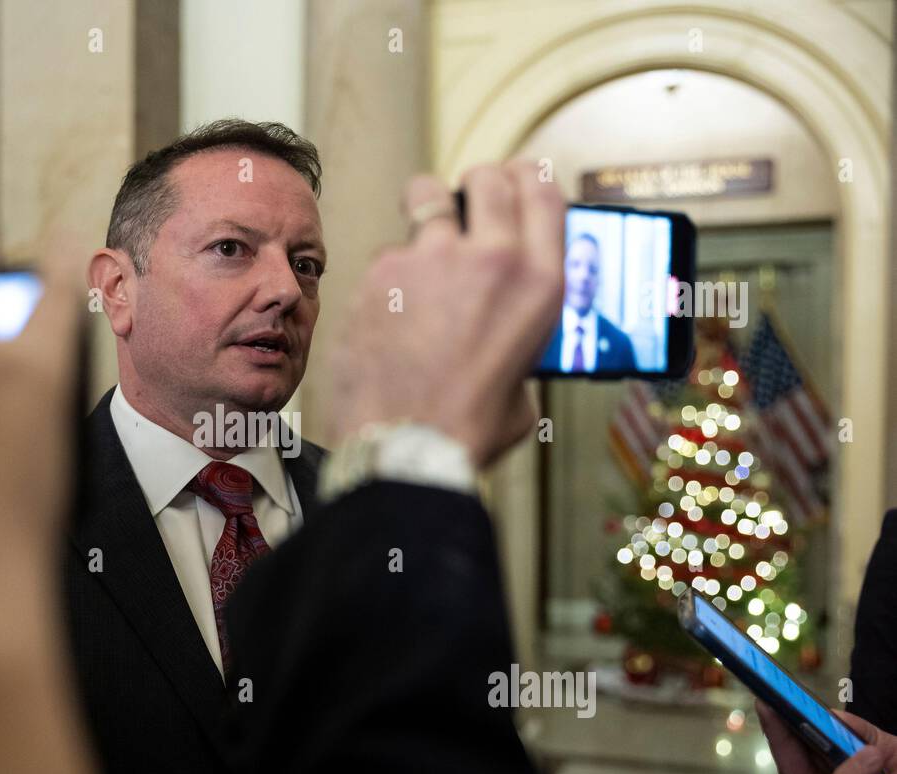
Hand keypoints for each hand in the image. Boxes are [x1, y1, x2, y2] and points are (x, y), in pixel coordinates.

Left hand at [326, 161, 563, 469]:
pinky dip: (389, 274)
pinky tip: (388, 311)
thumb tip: (504, 338)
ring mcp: (430, 259)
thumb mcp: (525, 384)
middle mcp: (489, 259)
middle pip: (486, 178)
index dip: (528, 177)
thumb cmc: (464, 426)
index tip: (517, 179)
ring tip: (421, 244)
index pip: (543, 191)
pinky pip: (388, 254)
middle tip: (465, 201)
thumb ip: (519, 342)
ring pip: (425, 199)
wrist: (403, 444)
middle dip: (476, 183)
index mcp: (538, 283)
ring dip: (425, 213)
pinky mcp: (381, 272)